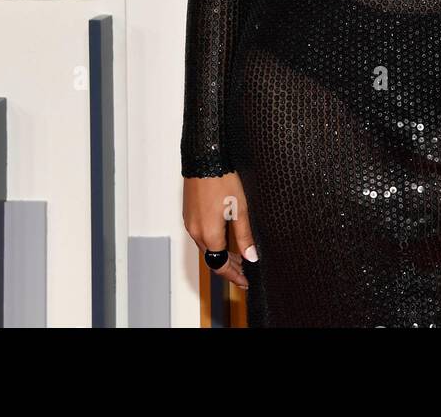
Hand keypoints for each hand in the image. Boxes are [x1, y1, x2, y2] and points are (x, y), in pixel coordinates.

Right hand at [182, 171, 256, 289]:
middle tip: (245, 271)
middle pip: (212, 259)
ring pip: (206, 248)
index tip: (245, 282)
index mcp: (209, 234)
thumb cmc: (223, 180)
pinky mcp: (189, 214)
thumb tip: (251, 257)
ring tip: (239, 256)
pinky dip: (213, 243)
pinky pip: (201, 236)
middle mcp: (195, 231)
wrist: (204, 158)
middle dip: (229, 267)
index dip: (234, 276)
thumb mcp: (240, 209)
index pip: (220, 266)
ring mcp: (190, 222)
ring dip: (221, 255)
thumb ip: (244, 235)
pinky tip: (225, 238)